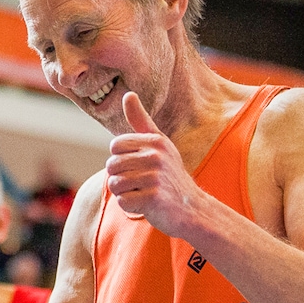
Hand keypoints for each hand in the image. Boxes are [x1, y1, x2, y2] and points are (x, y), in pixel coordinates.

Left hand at [105, 92, 201, 237]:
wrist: (192, 208)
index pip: (115, 146)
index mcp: (155, 141)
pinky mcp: (153, 198)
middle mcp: (156, 156)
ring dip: (124, 193)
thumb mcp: (159, 144)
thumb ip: (140, 120)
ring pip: (114, 184)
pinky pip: (123, 202)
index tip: (139, 166)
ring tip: (143, 192)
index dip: (122, 159)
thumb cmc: (170, 174)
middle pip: (111, 166)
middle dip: (121, 178)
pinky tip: (146, 204)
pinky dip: (130, 206)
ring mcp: (155, 177)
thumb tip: (128, 94)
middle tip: (142, 183)